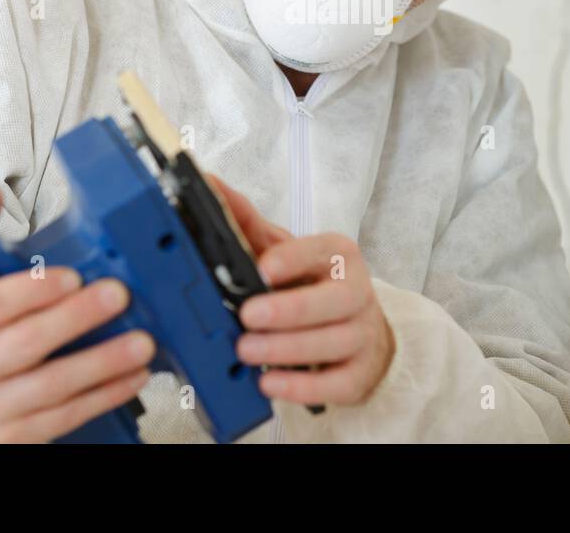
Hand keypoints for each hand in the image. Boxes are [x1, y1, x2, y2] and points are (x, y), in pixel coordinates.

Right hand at [0, 186, 154, 442]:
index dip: (32, 290)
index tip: (72, 275)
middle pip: (23, 345)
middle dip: (77, 318)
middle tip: (117, 296)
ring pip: (50, 387)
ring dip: (102, 363)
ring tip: (140, 341)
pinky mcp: (7, 441)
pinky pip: (62, 418)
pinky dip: (102, 396)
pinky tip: (129, 377)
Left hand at [209, 176, 394, 406]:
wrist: (356, 328)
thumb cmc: (310, 285)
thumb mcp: (282, 251)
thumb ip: (246, 222)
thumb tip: (208, 184)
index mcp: (338, 255)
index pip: (321, 251)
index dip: (292, 259)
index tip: (262, 268)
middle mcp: (357, 292)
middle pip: (332, 301)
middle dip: (288, 310)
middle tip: (246, 316)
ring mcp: (361, 335)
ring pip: (332, 344)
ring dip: (286, 350)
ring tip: (246, 352)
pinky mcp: (358, 375)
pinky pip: (334, 384)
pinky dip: (300, 386)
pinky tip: (270, 383)